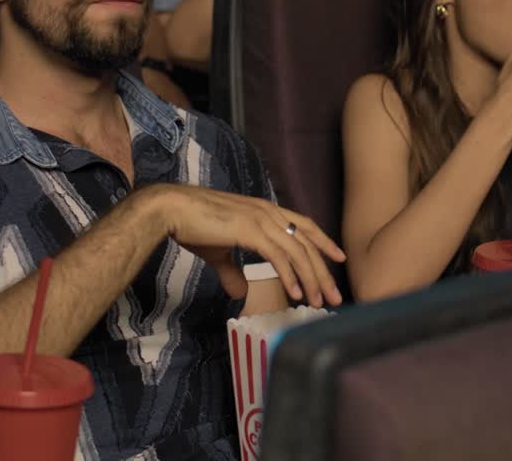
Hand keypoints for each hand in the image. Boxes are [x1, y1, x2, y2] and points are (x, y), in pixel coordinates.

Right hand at [137, 184, 345, 307]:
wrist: (173, 210)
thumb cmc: (193, 226)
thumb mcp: (219, 251)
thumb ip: (232, 271)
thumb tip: (240, 292)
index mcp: (265, 210)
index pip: (304, 225)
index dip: (323, 241)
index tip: (338, 258)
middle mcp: (269, 212)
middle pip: (307, 243)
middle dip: (323, 271)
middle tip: (335, 295)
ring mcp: (261, 220)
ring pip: (298, 252)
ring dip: (311, 278)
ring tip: (318, 301)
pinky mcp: (251, 231)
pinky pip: (279, 256)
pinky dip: (290, 276)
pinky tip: (295, 293)